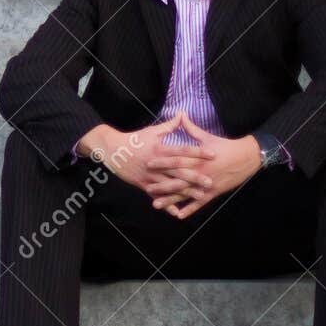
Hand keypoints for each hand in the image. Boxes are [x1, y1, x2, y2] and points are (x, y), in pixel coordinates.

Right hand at [75, 114, 207, 193]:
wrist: (112, 151)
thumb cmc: (134, 140)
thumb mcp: (151, 131)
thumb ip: (169, 126)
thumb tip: (181, 114)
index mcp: (160, 149)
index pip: (182, 150)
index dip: (198, 152)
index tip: (212, 154)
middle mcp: (156, 163)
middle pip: (178, 171)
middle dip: (195, 177)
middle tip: (210, 181)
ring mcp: (150, 176)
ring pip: (170, 185)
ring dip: (185, 192)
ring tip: (200, 196)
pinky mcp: (144, 185)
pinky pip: (158, 196)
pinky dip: (167, 204)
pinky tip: (178, 212)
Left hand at [144, 112, 261, 218]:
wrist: (246, 157)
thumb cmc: (226, 146)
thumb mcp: (207, 137)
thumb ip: (191, 128)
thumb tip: (181, 114)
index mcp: (197, 158)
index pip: (176, 160)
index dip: (162, 162)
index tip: (148, 163)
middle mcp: (200, 172)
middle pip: (178, 179)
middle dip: (161, 184)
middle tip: (147, 188)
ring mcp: (206, 184)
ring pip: (185, 194)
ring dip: (170, 200)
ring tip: (156, 204)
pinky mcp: (213, 192)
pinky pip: (199, 203)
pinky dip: (189, 209)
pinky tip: (179, 215)